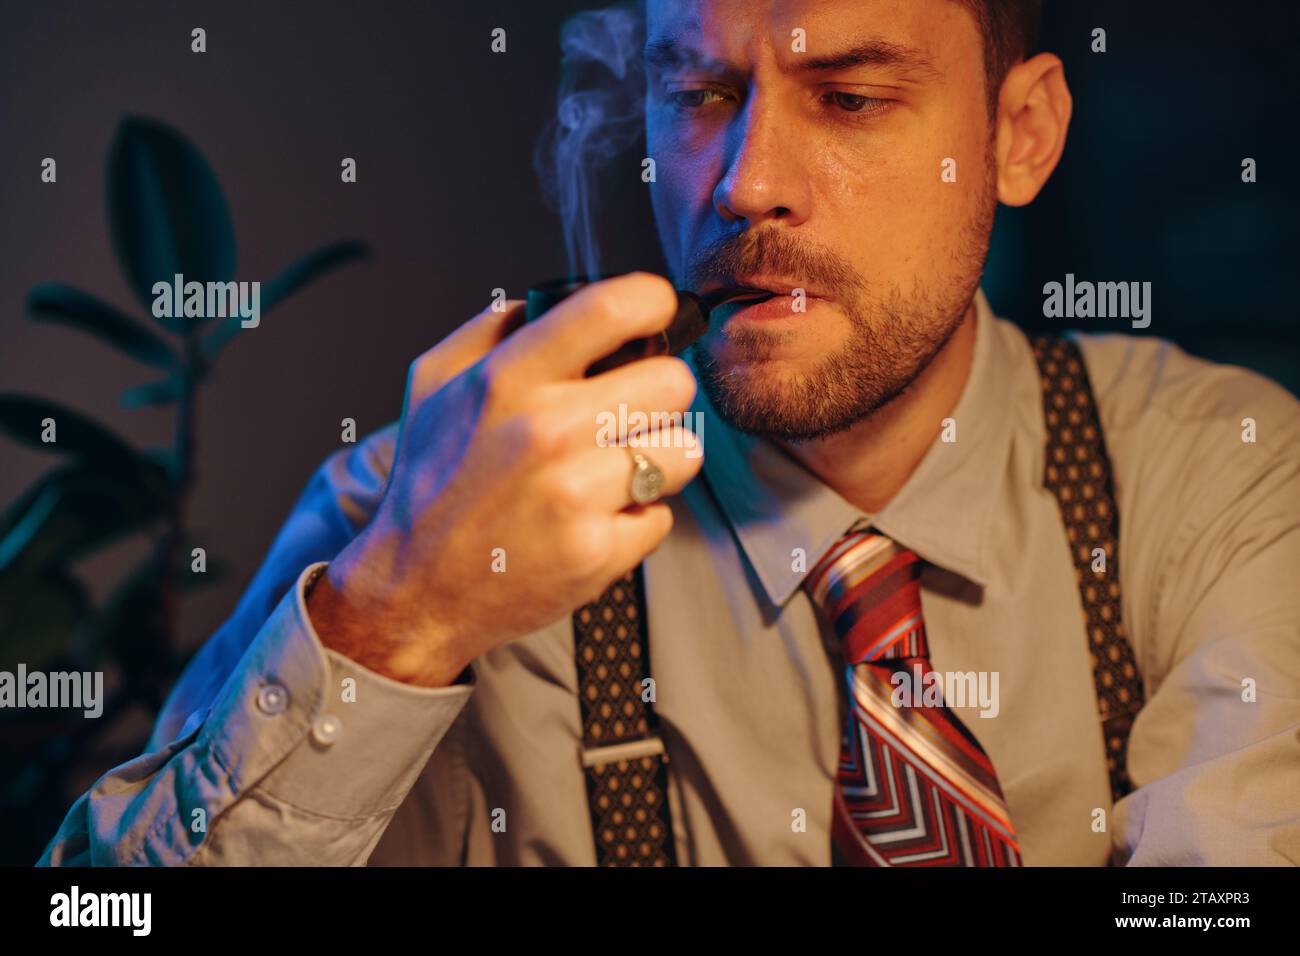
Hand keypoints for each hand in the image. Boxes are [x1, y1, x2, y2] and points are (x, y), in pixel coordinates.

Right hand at [308, 273, 702, 685]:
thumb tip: (552, 299)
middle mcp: (546, 432)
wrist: (415, 590)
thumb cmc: (431, 485)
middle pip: (673, 383)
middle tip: (628, 415)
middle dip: (659, 396)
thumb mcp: (435, 383)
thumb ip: (494, 328)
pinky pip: (661, 516)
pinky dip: (634, 520)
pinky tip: (593, 521)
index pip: (611, 309)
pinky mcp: (597, 552)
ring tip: (609, 473)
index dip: (653, 302)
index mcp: (509, 380)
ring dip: (656, 462)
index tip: (657, 313)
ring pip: (682, 452)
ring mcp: (576, 496)